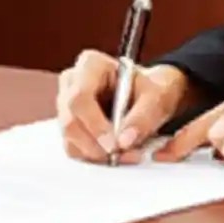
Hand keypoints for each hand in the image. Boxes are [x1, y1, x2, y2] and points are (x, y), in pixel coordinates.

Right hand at [56, 50, 192, 163]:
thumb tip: (124, 141)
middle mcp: (72, 83)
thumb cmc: (148, 90)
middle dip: (95, 144)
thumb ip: (143, 117)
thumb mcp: (156, 97)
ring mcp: (67, 106)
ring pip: (69, 138)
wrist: (147, 98)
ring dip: (96, 153)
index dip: (94, 123)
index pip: (80, 96)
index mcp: (91, 65)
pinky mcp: (70, 126)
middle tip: (120, 155)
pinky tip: (114, 154)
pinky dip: (94, 157)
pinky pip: (73, 148)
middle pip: (70, 120)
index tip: (114, 144)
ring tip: (124, 155)